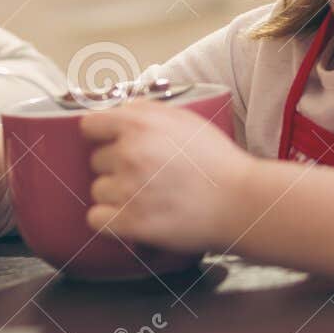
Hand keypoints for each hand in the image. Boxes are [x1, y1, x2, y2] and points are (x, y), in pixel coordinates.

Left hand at [81, 101, 252, 252]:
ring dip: (116, 196)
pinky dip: (111, 222)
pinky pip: (96, 219)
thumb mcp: (184, 120)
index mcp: (138, 125)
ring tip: (148, 198)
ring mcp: (129, 189)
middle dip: (116, 168)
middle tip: (149, 176)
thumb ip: (144, 111)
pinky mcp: (132, 222)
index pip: (89, 125)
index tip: (114, 145)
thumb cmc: (217, 162)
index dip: (102, 137)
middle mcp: (129, 154)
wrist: (244, 204)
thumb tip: (115, 110)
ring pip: (98, 191)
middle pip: (95, 161)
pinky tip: (133, 218)